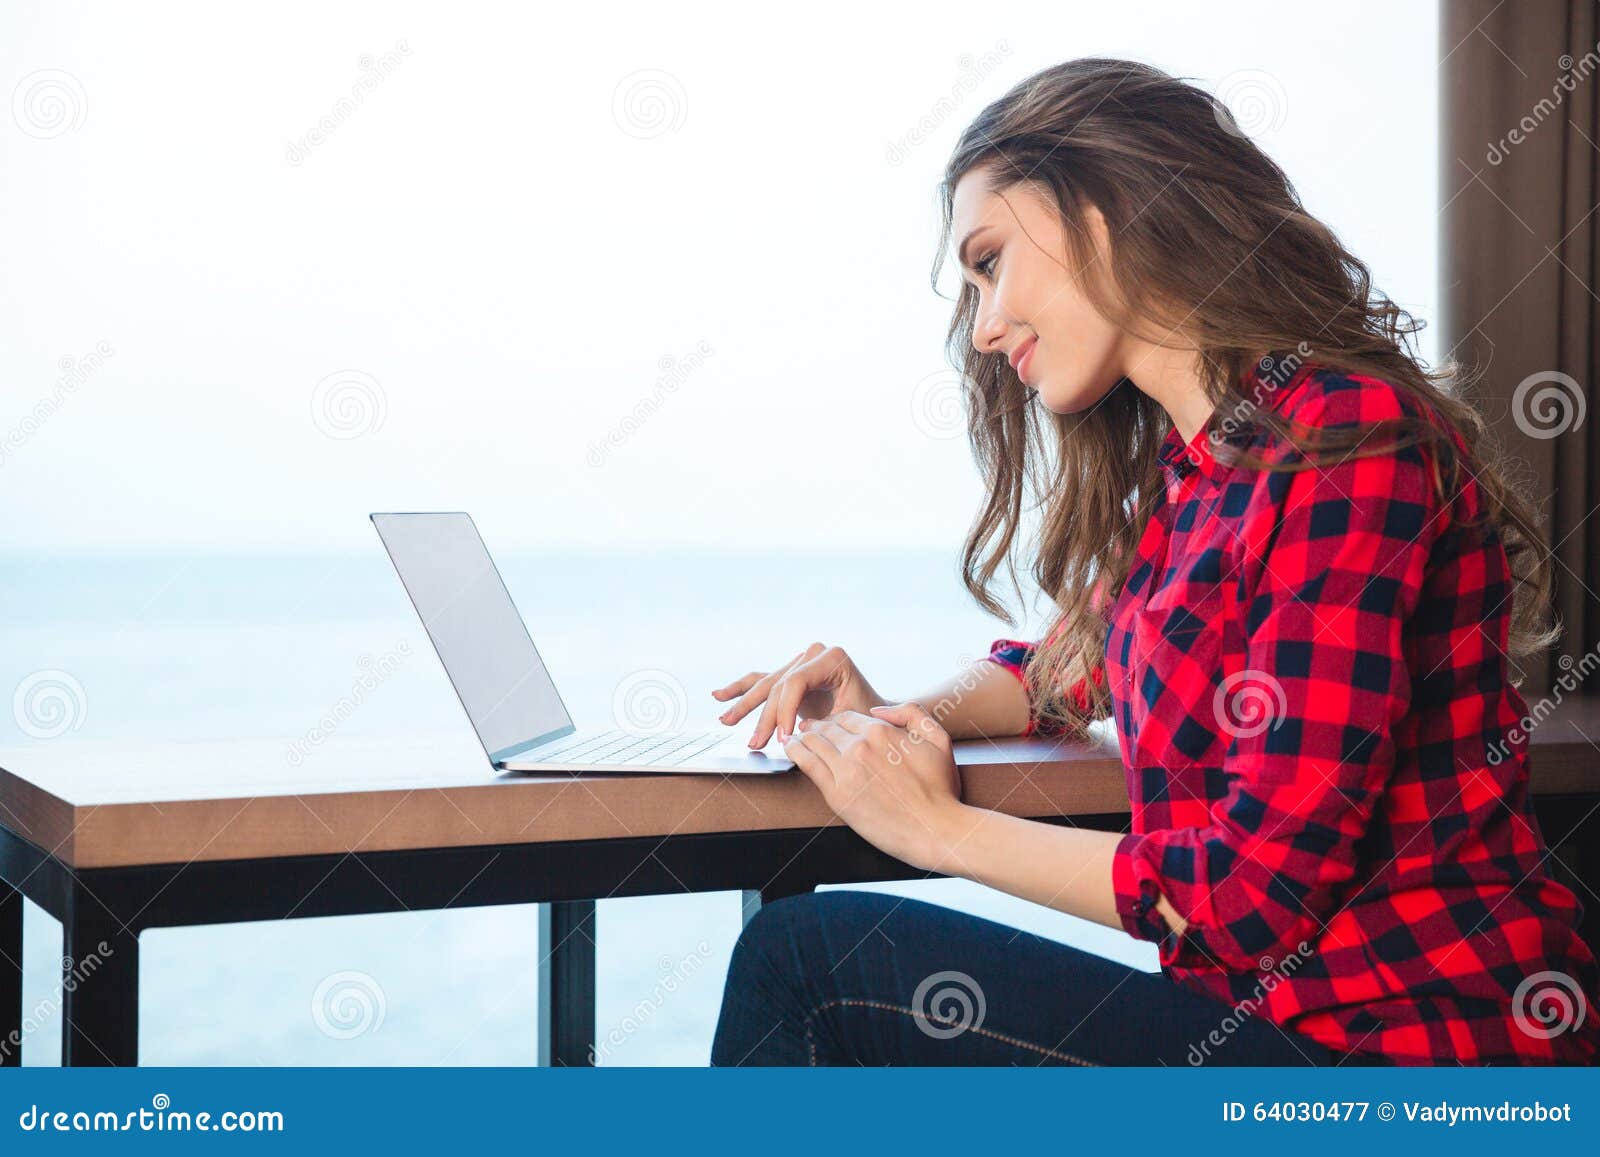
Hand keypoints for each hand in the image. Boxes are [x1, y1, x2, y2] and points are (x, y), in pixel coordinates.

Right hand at [712, 642, 887, 748]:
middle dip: (764, 717)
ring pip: (766, 684)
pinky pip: (763, 681)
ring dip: (745, 705)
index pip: (796, 682)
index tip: (782, 737)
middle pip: (779, 685)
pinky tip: (720, 696)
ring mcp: (800, 662)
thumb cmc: (868, 716)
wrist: (876, 713)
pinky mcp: (791, 675)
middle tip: (756, 742)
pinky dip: (742, 690)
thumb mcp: (851, 719)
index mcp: (831, 658)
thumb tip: (797, 732)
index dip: (785, 711)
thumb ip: (823, 722)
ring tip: (726, 721)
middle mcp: (813, 654)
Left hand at [781, 703, 968, 871]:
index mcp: (881, 731)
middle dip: (817, 726)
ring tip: (794, 736)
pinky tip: (789, 747)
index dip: (836, 719)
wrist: (935, 829)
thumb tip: (879, 709)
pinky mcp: (837, 794)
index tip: (830, 724)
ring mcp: (846, 770)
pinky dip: (795, 752)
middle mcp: (860, 746)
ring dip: (802, 736)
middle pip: (828, 728)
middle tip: (807, 727)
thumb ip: (912, 713)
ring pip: (813, 742)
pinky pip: (807, 765)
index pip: (847, 716)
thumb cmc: (940, 789)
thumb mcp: (939, 739)